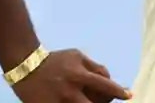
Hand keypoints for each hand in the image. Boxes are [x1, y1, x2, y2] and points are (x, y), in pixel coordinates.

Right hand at [12, 49, 131, 102]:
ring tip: (87, 100)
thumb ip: (93, 66)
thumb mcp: (76, 56)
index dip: (119, 92)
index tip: (128, 96)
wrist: (25, 65)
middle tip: (105, 101)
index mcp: (79, 75)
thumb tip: (108, 78)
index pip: (105, 85)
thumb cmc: (55, 60)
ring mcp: (60, 102)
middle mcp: (71, 91)